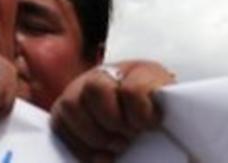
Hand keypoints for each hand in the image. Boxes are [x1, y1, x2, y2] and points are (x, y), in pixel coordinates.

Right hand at [50, 60, 175, 162]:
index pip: (132, 89)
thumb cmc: (154, 116)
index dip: (141, 114)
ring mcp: (78, 90)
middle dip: (112, 121)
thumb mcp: (166, 108)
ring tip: (115, 148)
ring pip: (72, 106)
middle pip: (95, 88)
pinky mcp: (63, 113)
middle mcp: (102, 74)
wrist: (139, 120)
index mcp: (137, 71)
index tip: (152, 127)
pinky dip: (81, 147)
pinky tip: (101, 156)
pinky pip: (60, 126)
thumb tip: (155, 123)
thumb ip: (164, 108)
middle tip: (127, 138)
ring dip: (95, 136)